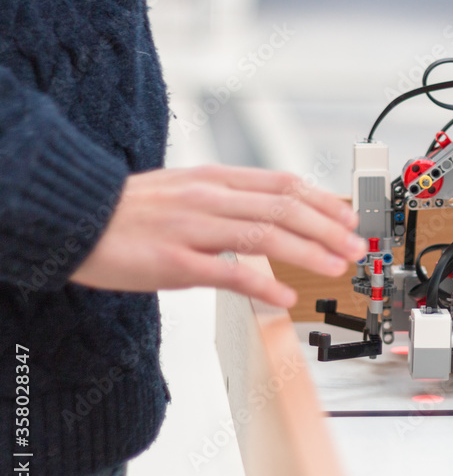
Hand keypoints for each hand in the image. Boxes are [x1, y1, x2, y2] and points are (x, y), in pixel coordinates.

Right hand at [71, 165, 366, 307]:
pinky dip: (262, 283)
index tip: (349, 217)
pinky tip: (285, 296)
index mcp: (216, 180)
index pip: (284, 184)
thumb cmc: (131, 209)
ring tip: (335, 266)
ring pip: (266, 234)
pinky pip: (228, 271)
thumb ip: (230, 199)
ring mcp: (194, 228)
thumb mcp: (187, 190)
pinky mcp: (176, 261)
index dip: (324, 201)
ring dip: (308, 251)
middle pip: (285, 207)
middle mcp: (211, 198)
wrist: (75, 218)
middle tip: (356, 246)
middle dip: (328, 228)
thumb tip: (272, 211)